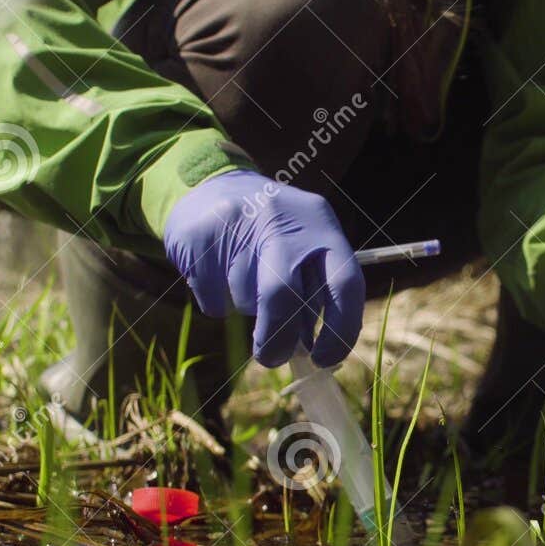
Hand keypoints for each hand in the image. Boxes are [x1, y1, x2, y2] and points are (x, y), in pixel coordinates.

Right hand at [162, 170, 363, 367]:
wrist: (211, 186)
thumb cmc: (269, 233)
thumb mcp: (302, 246)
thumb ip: (315, 290)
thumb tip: (316, 351)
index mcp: (320, 223)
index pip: (345, 283)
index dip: (340, 331)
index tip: (325, 359)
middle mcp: (281, 217)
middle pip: (283, 295)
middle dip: (277, 337)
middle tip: (272, 357)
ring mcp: (236, 221)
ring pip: (244, 298)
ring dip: (245, 305)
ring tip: (240, 274)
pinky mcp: (199, 234)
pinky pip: (212, 298)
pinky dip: (216, 301)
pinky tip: (217, 271)